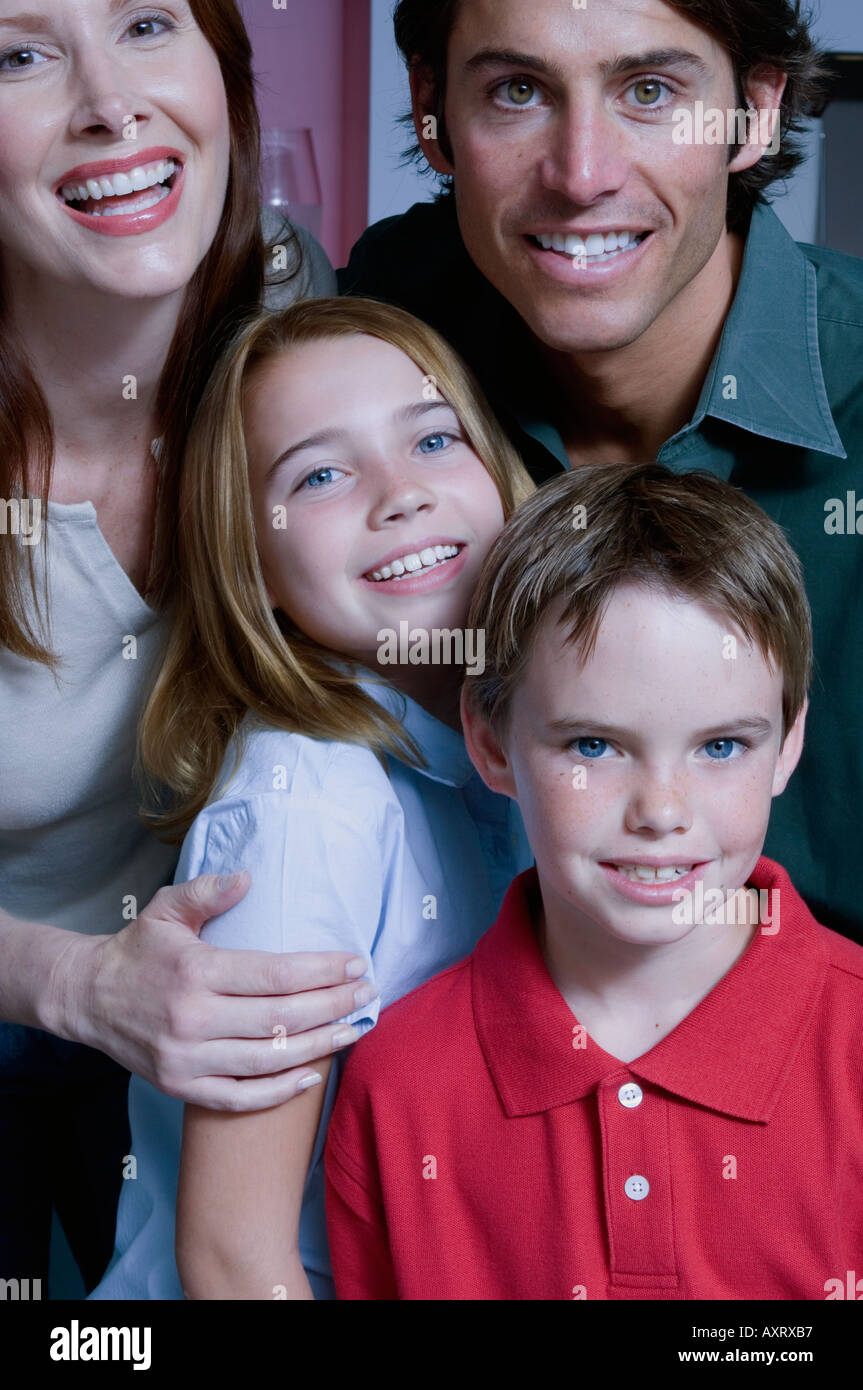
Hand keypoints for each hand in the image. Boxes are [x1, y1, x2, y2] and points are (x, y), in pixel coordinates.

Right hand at [51, 872, 375, 1109]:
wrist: (86, 998)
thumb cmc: (137, 951)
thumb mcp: (166, 911)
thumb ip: (207, 892)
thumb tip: (248, 878)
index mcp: (196, 972)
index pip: (275, 975)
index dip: (321, 971)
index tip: (355, 963)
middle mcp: (193, 1019)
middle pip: (281, 1018)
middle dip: (334, 1006)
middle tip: (368, 994)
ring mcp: (187, 1059)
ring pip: (268, 1060)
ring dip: (319, 1046)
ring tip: (354, 1030)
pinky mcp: (180, 1087)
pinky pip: (240, 1098)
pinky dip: (279, 1092)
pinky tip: (312, 1075)